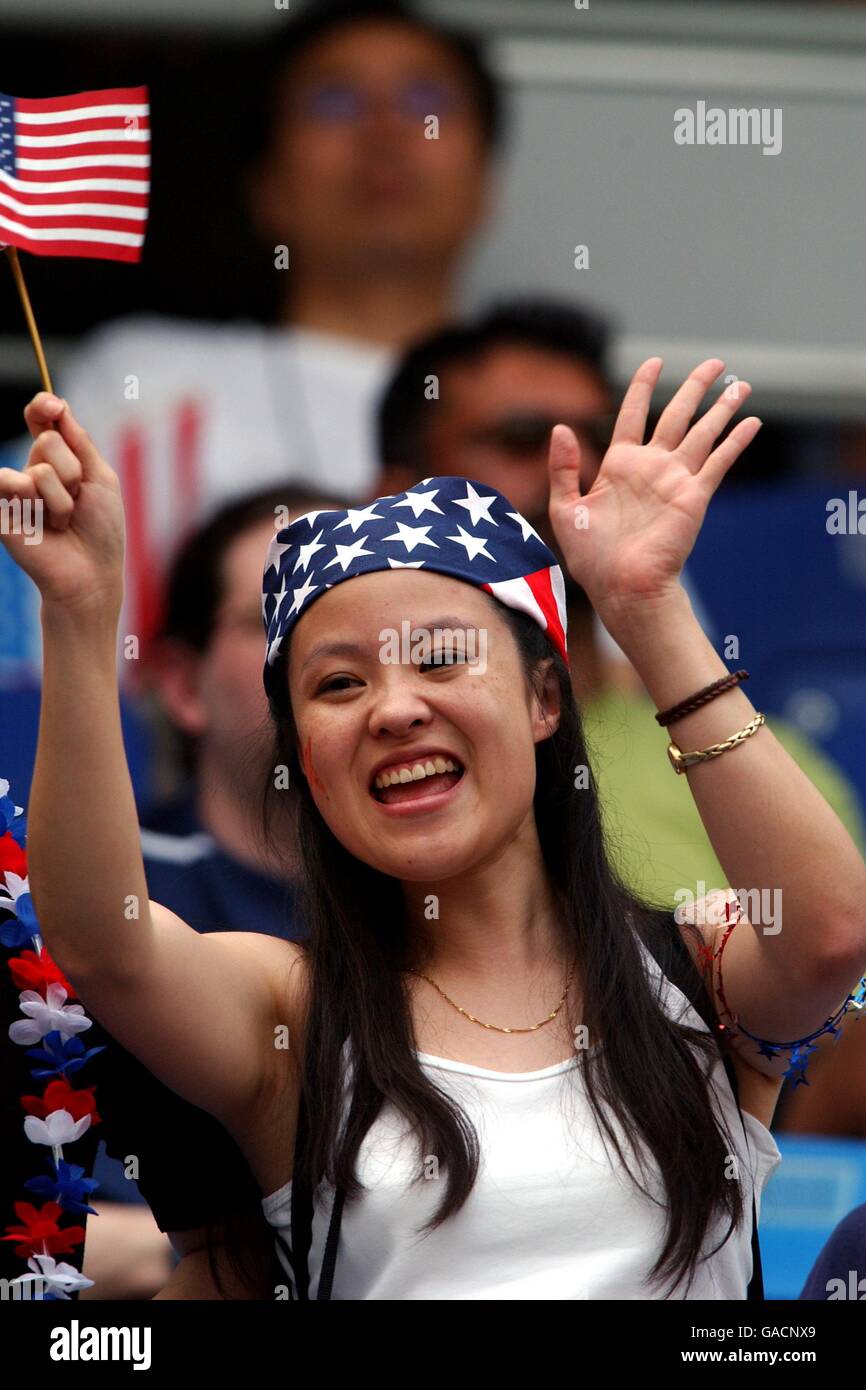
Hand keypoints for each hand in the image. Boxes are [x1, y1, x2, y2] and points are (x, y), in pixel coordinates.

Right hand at [0, 393, 123, 610]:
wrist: (92, 573)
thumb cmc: (102, 531)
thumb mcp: (102, 478)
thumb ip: (80, 441)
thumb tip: (59, 404)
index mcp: (60, 460)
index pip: (42, 420)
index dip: (43, 406)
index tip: (52, 404)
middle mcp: (35, 470)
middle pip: (48, 440)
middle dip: (73, 472)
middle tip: (78, 501)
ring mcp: (17, 490)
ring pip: (39, 468)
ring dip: (62, 498)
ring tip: (63, 521)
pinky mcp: (2, 509)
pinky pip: (10, 482)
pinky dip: (36, 502)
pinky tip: (42, 524)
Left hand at [547, 358, 760, 622]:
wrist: (622, 586)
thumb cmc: (591, 557)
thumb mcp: (566, 509)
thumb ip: (562, 468)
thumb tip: (561, 427)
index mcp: (618, 465)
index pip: (632, 414)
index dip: (643, 386)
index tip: (655, 362)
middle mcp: (650, 467)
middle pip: (676, 415)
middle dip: (695, 387)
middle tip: (714, 363)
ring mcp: (674, 480)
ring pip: (702, 433)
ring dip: (722, 408)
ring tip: (741, 384)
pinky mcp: (693, 496)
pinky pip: (717, 462)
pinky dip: (735, 441)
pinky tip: (750, 422)